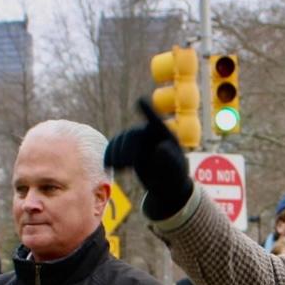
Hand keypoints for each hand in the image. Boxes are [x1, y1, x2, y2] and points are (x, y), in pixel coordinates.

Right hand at [104, 99, 193, 218]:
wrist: (167, 183)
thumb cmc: (175, 175)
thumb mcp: (175, 168)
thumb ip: (170, 158)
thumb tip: (161, 148)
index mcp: (165, 134)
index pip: (155, 120)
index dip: (147, 111)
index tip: (140, 101)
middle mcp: (150, 133)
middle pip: (133, 135)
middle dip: (127, 149)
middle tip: (126, 165)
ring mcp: (138, 140)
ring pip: (122, 140)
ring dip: (117, 152)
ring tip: (117, 167)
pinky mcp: (129, 148)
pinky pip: (116, 147)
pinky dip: (111, 154)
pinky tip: (108, 165)